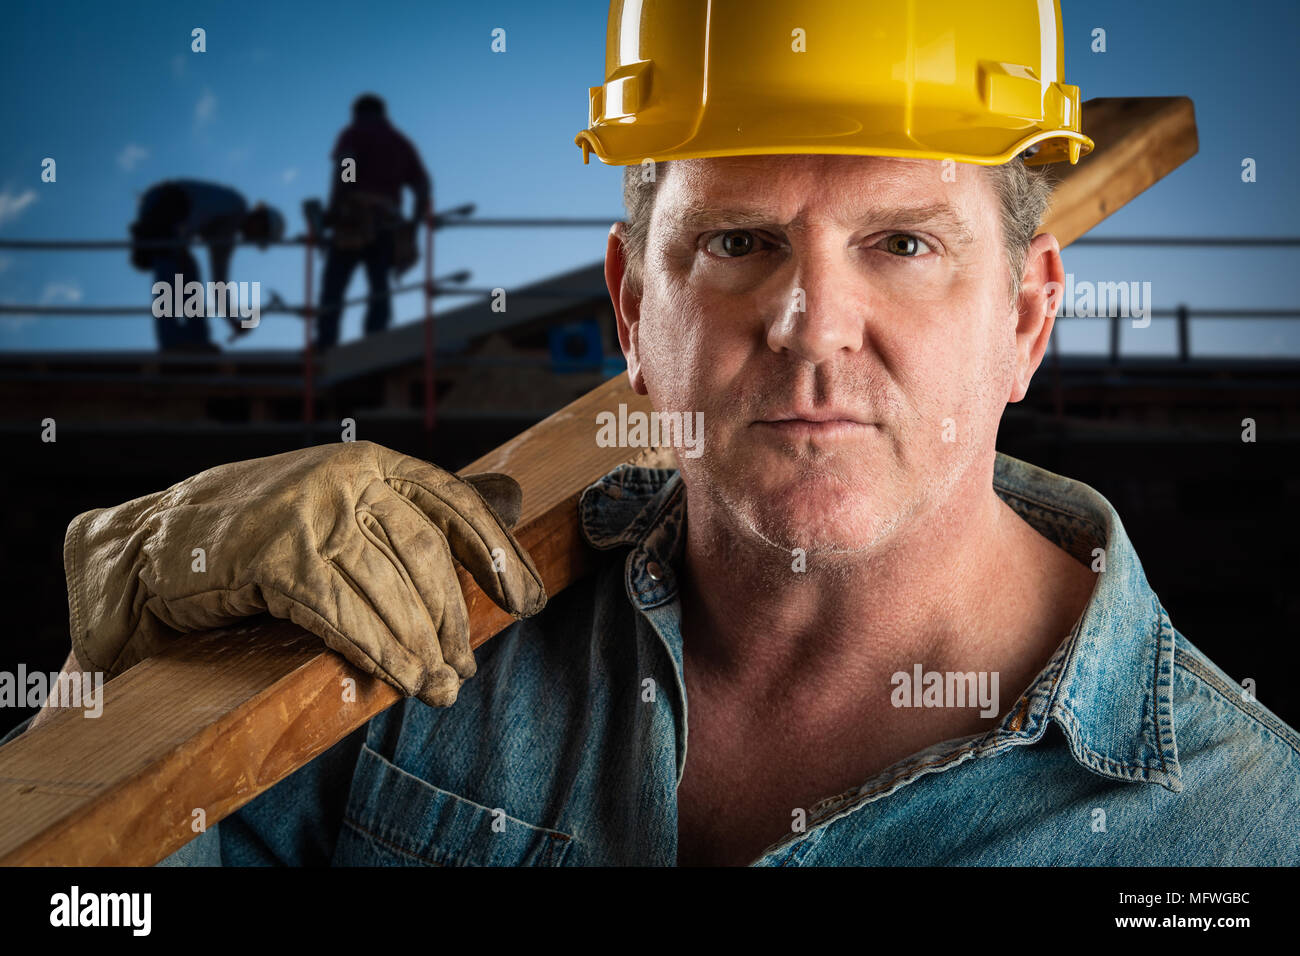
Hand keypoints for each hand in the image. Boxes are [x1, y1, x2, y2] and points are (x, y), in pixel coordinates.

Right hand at [63, 441, 546, 706]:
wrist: (161, 539)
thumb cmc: (265, 528)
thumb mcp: (342, 501)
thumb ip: (410, 514)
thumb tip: (508, 518)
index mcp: (373, 461)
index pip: (457, 506)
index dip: (500, 557)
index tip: (529, 602)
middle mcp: (348, 478)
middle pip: (428, 560)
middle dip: (454, 624)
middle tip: (464, 670)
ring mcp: (310, 514)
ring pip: (391, 595)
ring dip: (421, 651)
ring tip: (437, 689)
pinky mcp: (275, 559)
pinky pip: (346, 617)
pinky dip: (379, 655)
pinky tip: (398, 681)